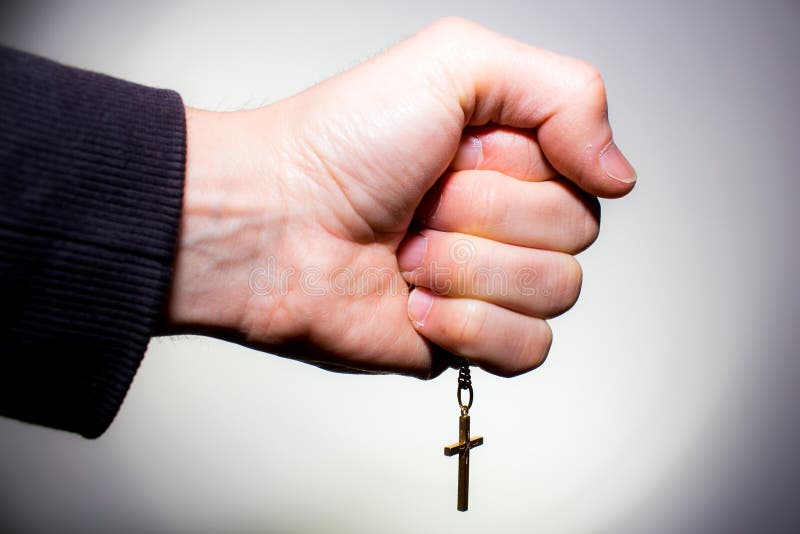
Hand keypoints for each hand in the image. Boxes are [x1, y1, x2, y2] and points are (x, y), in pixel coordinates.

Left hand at [164, 18, 635, 377]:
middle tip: (421, 202)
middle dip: (486, 215)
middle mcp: (505, 217)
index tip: (454, 152)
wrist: (269, 224)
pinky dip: (469, 326)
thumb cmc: (340, 144)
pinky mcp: (466, 339)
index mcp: (513, 155)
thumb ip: (565, 92)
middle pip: (576, 234)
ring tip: (407, 251)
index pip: (584, 173)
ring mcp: (487, 282)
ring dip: (470, 269)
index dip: (518, 167)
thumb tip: (621, 174)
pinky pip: (529, 348)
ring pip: (557, 292)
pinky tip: (415, 302)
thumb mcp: (454, 63)